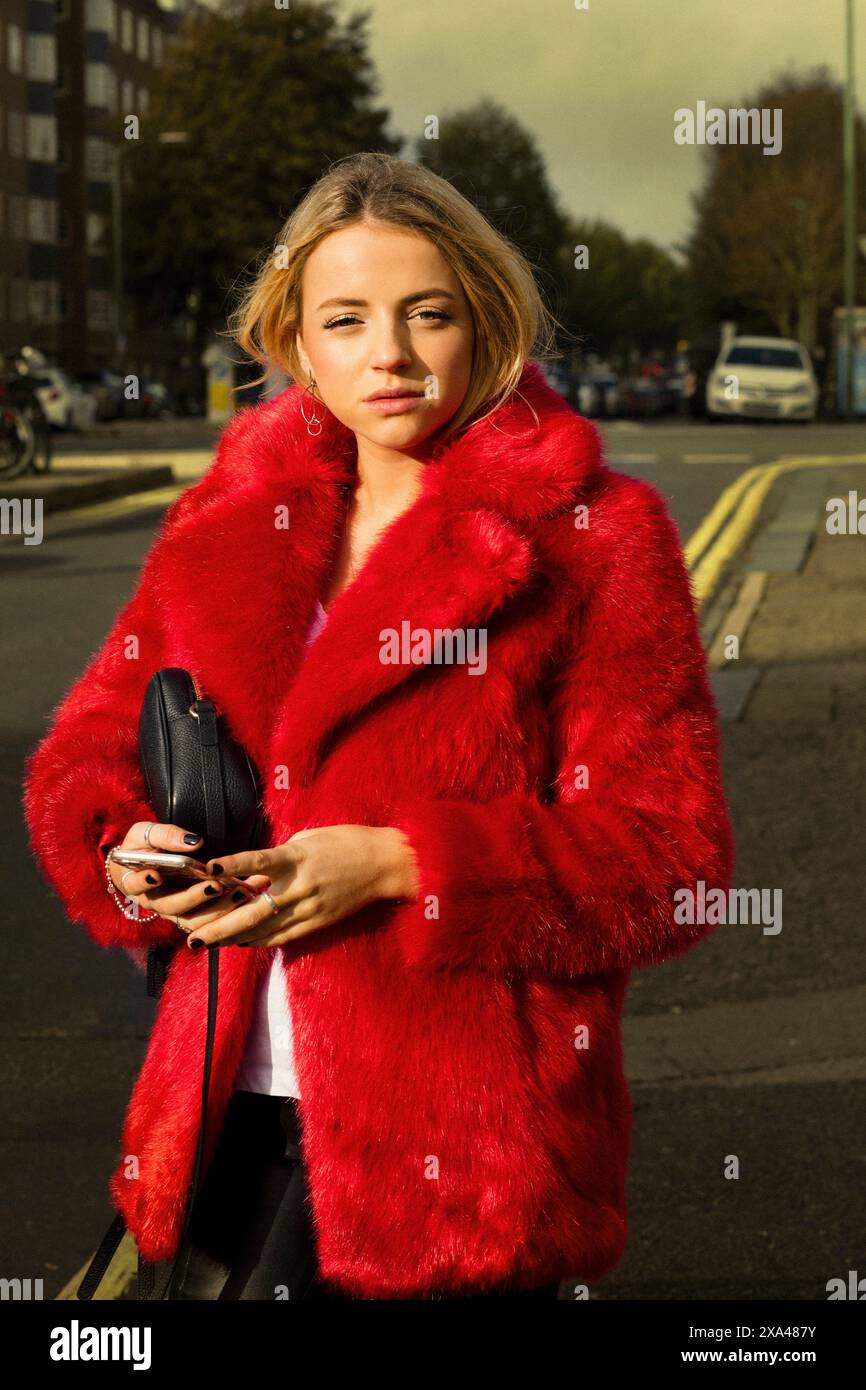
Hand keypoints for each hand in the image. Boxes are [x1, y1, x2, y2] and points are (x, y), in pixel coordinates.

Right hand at [106, 821, 268, 931]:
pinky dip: (230, 912)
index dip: (144, 882)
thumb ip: (165, 835)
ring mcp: (175, 912)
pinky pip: (211, 922)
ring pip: (195, 920)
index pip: (135, 885)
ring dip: (219, 908)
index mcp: (136, 881)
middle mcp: (155, 902)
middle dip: (194, 897)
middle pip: (172, 906)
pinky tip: (248, 897)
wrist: (148, 861)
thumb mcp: (146, 833)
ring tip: (241, 893)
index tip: (155, 875)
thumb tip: (193, 842)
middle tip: (215, 885)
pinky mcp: (193, 916)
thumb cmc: (144, 846)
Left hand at [185, 824, 419, 949]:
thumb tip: (253, 876)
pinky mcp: (318, 921)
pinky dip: (261, 941)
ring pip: (265, 930)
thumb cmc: (345, 841)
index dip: (233, 866)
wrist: (384, 863)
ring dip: (234, 939)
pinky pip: (284, 936)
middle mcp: (300, 886)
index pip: (259, 862)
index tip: (209, 869)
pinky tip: (241, 944)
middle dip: (221, 926)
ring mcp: (309, 907)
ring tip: (208, 945)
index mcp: (297, 857)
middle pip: (254, 911)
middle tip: (193, 938)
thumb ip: (278, 857)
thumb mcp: (308, 839)